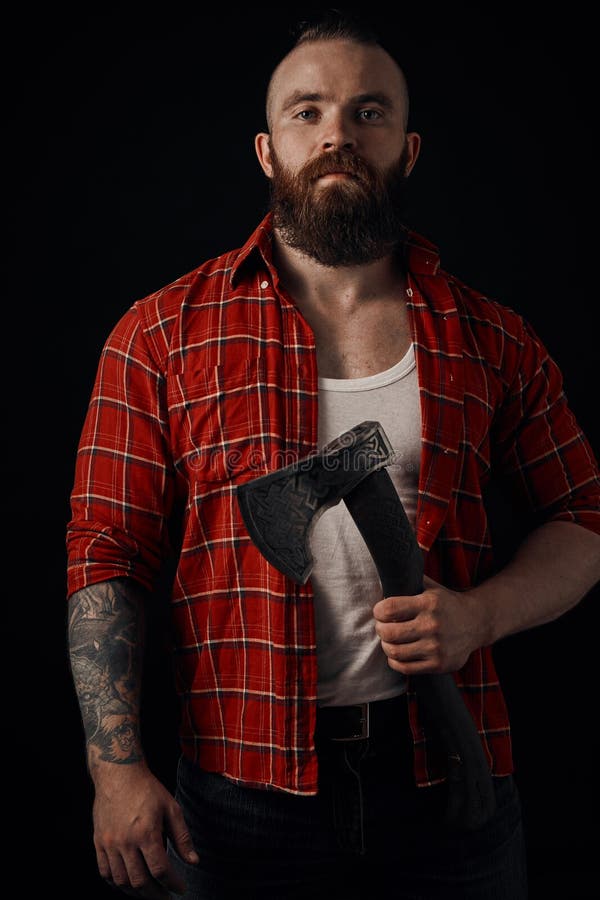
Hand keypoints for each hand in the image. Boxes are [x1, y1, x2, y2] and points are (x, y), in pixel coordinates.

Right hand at [91, 763, 198, 897]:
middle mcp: (126, 842)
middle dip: (156, 894)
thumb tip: (194, 862)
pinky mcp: (99, 842)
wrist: (119, 774)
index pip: (160, 870)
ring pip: (122, 881)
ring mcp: (109, 844)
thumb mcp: (171, 808)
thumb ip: (182, 837)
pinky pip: (105, 873)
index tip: (180, 888)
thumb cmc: (147, 789)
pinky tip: (128, 884)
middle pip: (140, 882)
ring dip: (137, 893)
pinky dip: (117, 884)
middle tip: (166, 895)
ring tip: (150, 892)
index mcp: (146, 833)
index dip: (173, 884)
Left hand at [373, 577, 484, 674]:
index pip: (389, 608)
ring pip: (395, 652)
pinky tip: (397, 654)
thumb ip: (409, 580)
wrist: (476, 622)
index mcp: (428, 603)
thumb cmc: (446, 603)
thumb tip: (385, 571)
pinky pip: (405, 668)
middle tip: (382, 627)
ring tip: (389, 640)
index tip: (380, 612)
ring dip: (386, 646)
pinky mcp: (439, 664)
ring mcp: (436, 647)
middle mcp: (432, 625)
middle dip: (380, 629)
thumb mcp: (431, 587)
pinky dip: (394, 662)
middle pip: (389, 633)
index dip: (378, 611)